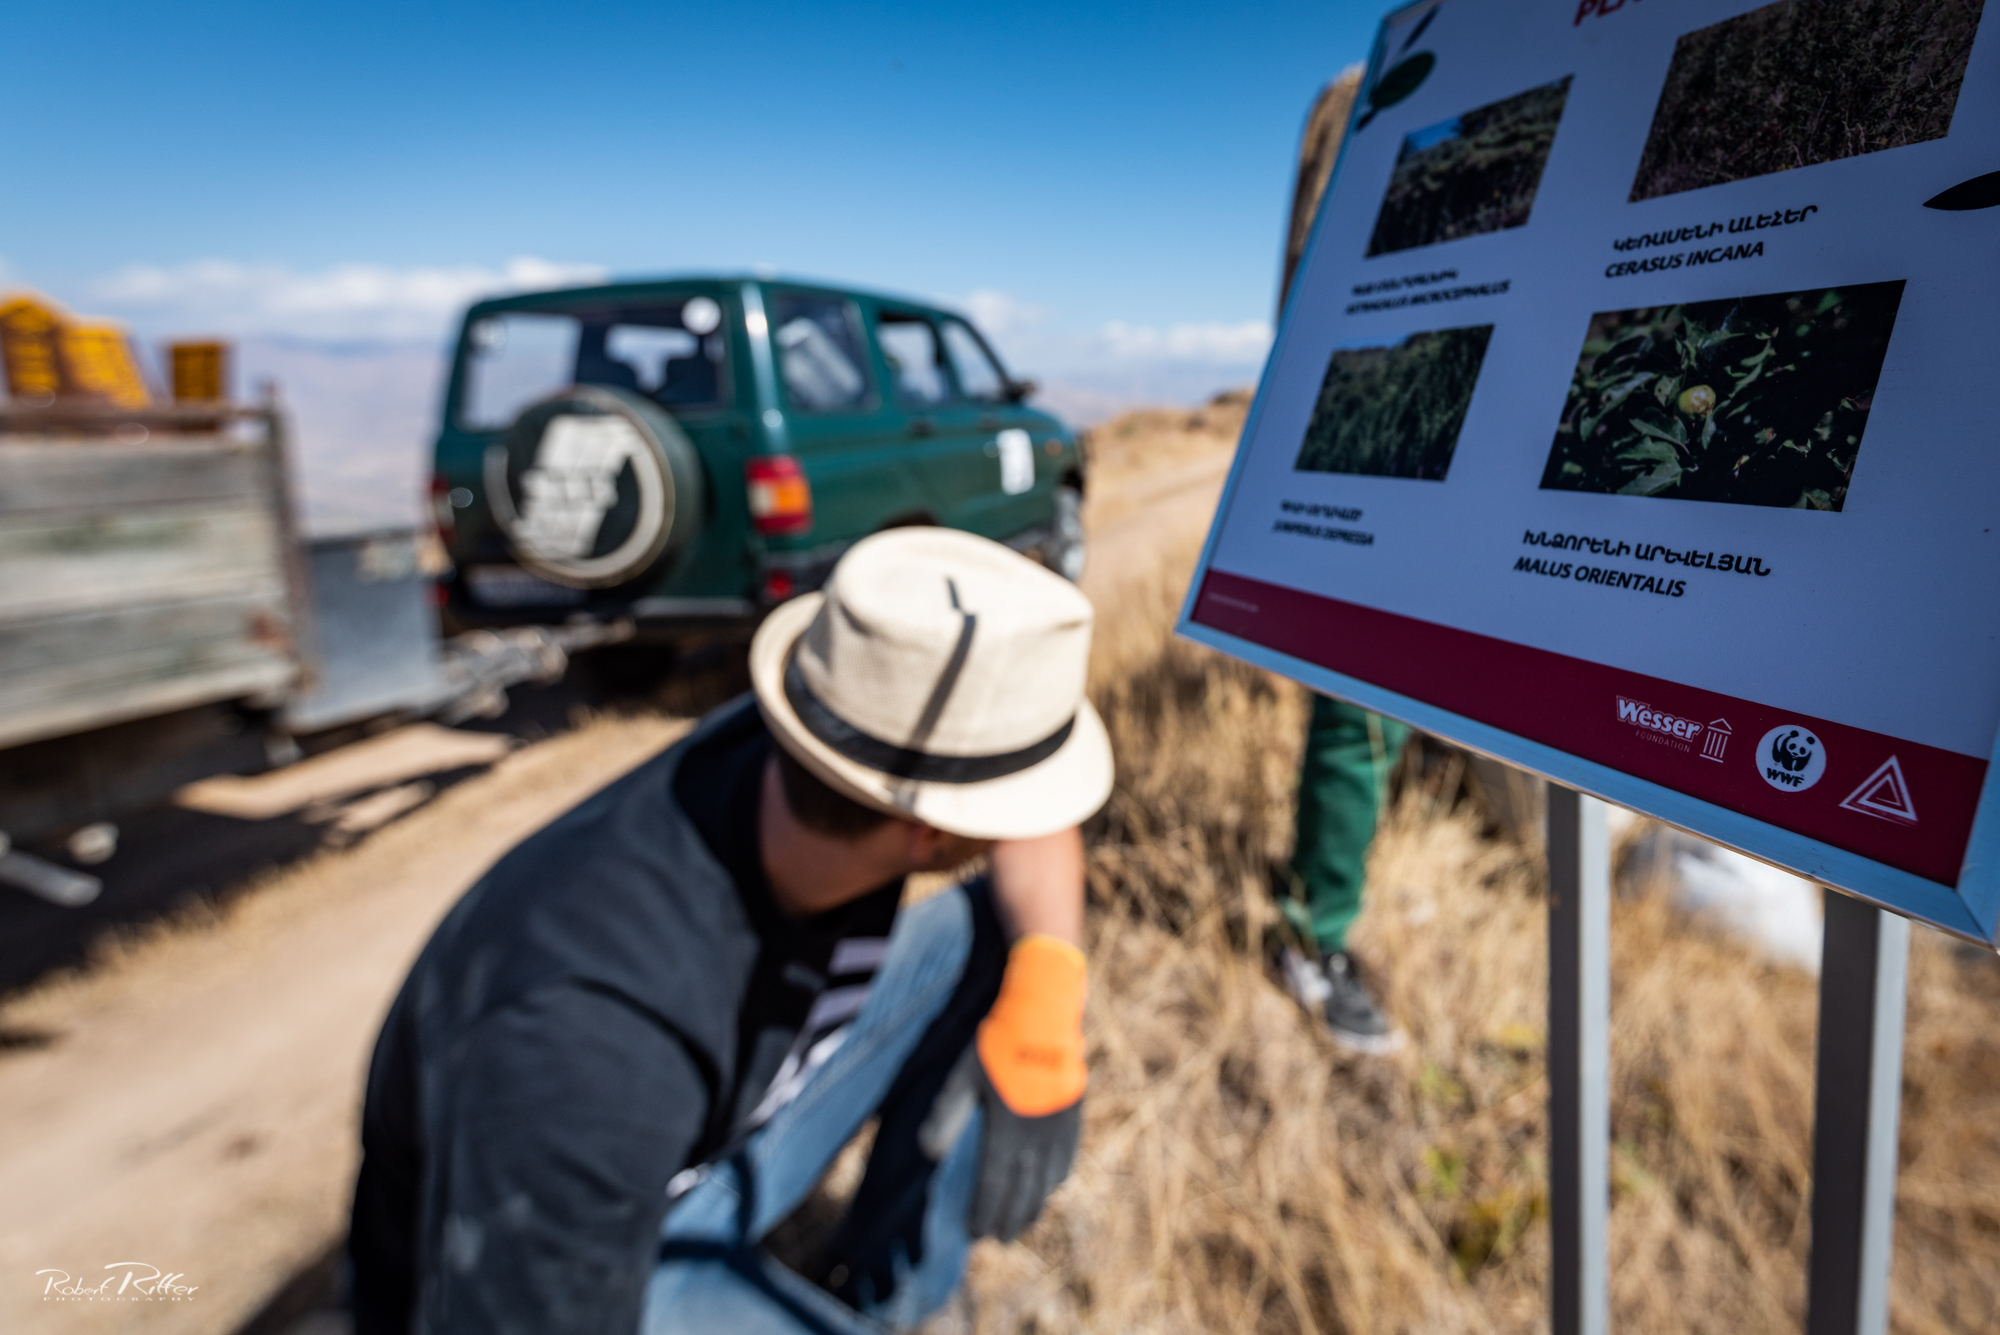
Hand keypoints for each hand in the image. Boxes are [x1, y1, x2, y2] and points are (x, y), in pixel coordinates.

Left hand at [921, 935, 1087, 1240]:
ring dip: (1033, 1207)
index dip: (985, 1212)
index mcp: (1006, 1131)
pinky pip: (1067, 1158)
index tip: (975, 1232)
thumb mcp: (963, 1077)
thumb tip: (928, 1153)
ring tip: (1021, 1224)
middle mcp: (1035, 1138)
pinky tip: (1050, 1188)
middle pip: (1023, 1192)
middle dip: (1009, 1219)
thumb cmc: (996, 1044)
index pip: (994, 1185)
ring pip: (1047, 1181)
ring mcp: (1058, 1128)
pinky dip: (1056, 1179)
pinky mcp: (1072, 1114)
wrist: (1044, 1013)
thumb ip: (946, 1116)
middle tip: (997, 1240)